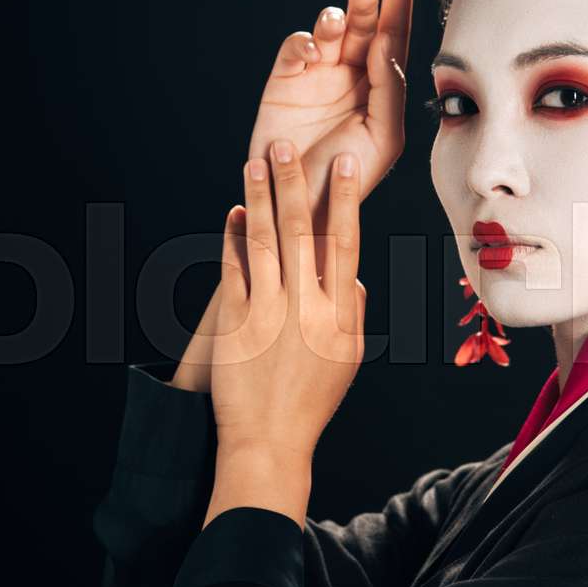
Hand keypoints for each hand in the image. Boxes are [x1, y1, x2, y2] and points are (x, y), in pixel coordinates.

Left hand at [204, 139, 365, 524]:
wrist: (268, 441)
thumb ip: (354, 312)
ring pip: (262, 241)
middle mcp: (304, 306)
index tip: (344, 165)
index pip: (344, 243)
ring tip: (256, 163)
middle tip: (288, 145)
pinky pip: (233, 269)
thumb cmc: (312, 401)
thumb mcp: (348, 358)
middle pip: (299, 231)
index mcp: (339, 313)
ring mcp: (267, 312)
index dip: (344, 200)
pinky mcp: (235, 322)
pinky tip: (233, 213)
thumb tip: (353, 275)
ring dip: (258, 197)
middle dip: (294, 183)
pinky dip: (233, 238)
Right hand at [248, 0, 412, 266]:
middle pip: (365, 25)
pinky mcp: (286, 80)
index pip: (395, 35)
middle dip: (368, 4)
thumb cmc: (350, 179)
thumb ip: (391, 90)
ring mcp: (318, 75)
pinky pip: (297, 48)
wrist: (301, 206)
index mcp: (383, 87)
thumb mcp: (384, 138)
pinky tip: (313, 51)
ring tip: (338, 24)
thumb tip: (385, 44)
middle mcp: (353, 75)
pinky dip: (305, 42)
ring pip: (330, 30)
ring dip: (337, 19)